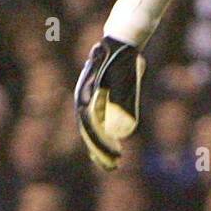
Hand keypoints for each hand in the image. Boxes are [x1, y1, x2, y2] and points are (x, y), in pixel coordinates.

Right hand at [74, 36, 145, 170]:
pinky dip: (104, 139)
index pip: (91, 127)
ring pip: (93, 131)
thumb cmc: (124, 60)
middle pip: (89, 132)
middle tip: (114, 166)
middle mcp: (84, 100)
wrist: (122, 43)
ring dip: (101, 148)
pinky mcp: (99, 102)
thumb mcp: (126, 79)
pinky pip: (99, 125)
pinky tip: (113, 149)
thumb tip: (118, 133)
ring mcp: (90, 101)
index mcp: (86, 96)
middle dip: (100, 152)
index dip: (102, 144)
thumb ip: (121, 102)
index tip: (116, 155)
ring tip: (114, 164)